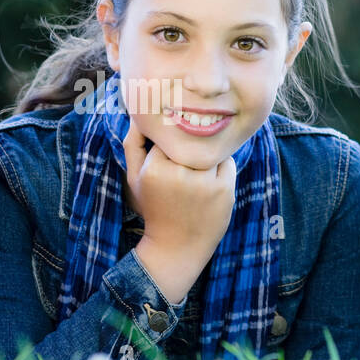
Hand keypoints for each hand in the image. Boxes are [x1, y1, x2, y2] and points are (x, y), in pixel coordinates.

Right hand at [122, 118, 235, 303]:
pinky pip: (227, 161)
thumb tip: (141, 113)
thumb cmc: (154, 207)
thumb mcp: (134, 177)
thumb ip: (132, 142)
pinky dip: (220, 167)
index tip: (167, 159)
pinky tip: (209, 184)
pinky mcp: (225, 189)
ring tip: (195, 176)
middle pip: (189, 139)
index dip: (168, 144)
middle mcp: (180, 174)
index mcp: (154, 170)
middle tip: (184, 166)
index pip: (167, 135)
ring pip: (210, 147)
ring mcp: (204, 182)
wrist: (178, 246)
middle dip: (188, 147)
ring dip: (206, 155)